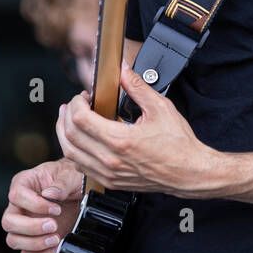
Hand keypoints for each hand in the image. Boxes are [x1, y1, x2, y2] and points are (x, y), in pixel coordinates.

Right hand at [1, 158, 84, 252]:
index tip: (56, 209)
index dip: (34, 205)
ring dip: (35, 243)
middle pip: (8, 222)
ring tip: (56, 238)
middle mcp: (19, 205)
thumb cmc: (71, 177)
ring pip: (13, 240)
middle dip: (31, 227)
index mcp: (24, 183)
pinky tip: (55, 248)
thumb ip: (62, 183)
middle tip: (54, 225)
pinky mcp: (33, 238)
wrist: (80, 191)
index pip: (16, 196)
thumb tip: (50, 195)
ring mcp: (23, 223)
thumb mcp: (71, 174)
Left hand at [55, 63, 221, 197]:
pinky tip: (79, 141)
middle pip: (70, 135)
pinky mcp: (111, 181)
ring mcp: (109, 173)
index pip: (80, 119)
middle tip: (74, 104)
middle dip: (66, 115)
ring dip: (64, 134)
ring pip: (70, 154)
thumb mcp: (160, 108)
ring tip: (68, 120)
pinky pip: (80, 167)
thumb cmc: (178, 145)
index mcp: (121, 140)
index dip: (76, 102)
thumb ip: (137, 86)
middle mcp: (111, 159)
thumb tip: (123, 71)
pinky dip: (74, 151)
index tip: (84, 96)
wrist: (188, 172)